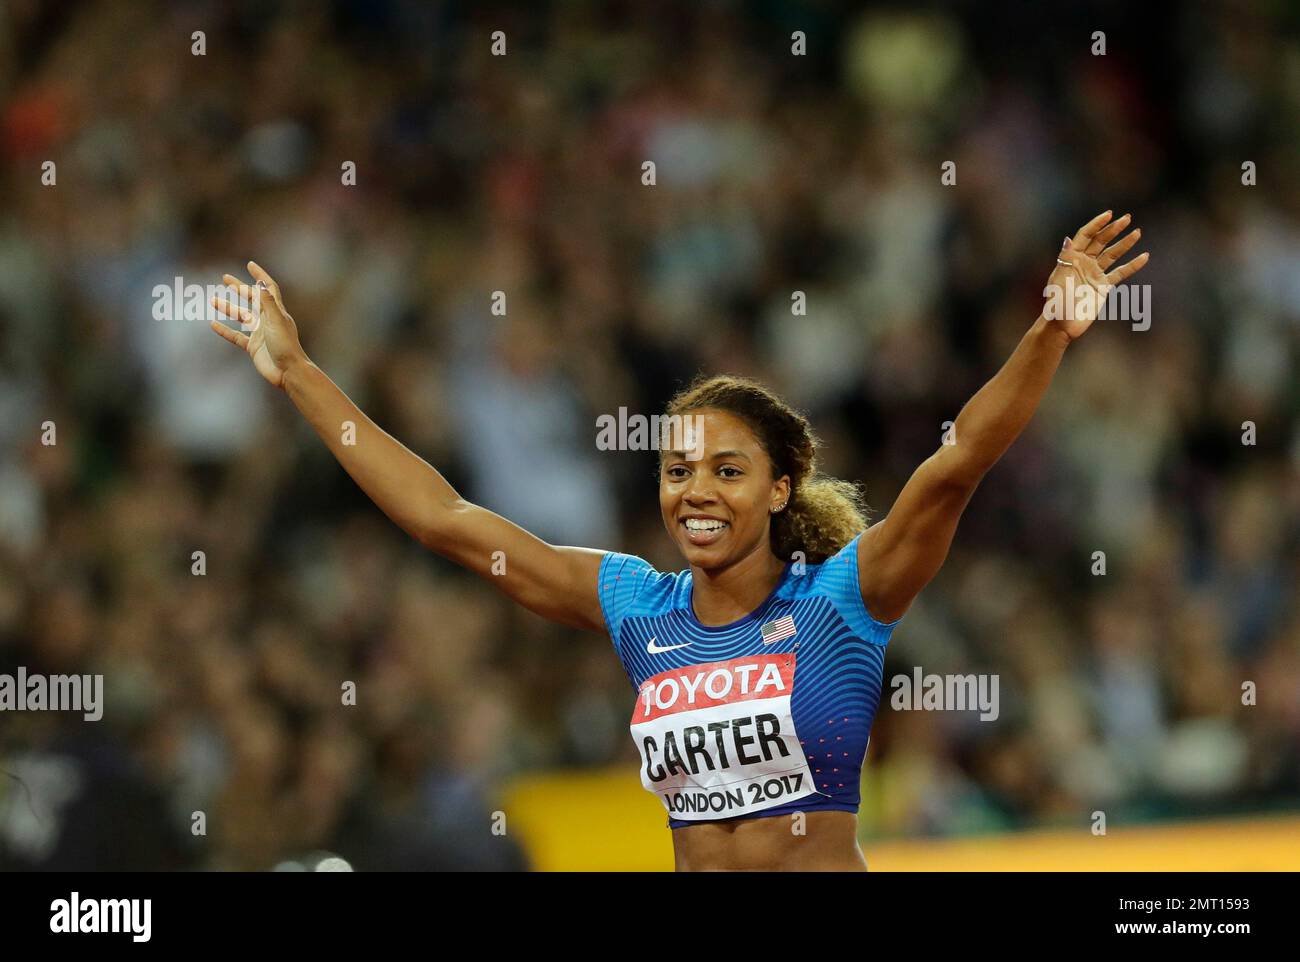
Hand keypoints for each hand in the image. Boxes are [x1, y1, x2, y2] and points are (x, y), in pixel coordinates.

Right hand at [209, 261, 307, 388]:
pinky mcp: (253, 346)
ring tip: (212, 300)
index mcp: (276, 311)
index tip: (250, 264)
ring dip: (228, 307)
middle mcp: (267, 320)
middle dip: (240, 288)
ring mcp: (259, 333)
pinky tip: (213, 325)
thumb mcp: (276, 321)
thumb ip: (268, 302)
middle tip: (225, 278)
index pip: (268, 288)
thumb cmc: (286, 346)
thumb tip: (260, 283)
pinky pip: (236, 336)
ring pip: (241, 316)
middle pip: (252, 299)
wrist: (288, 372)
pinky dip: (225, 331)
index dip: (260, 276)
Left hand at [1044, 210, 1148, 339]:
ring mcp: (1095, 273)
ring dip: (1124, 243)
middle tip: (1127, 218)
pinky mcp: (1103, 286)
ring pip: (1112, 255)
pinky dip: (1132, 265)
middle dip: (1113, 229)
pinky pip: (1120, 273)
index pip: (1085, 236)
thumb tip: (1067, 239)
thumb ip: (1065, 259)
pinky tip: (1144, 256)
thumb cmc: (1056, 302)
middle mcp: (1084, 263)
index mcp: (1071, 258)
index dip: (1096, 224)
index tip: (1109, 215)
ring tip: (1137, 232)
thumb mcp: (1058, 279)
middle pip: (1101, 241)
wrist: (1063, 325)